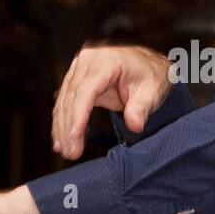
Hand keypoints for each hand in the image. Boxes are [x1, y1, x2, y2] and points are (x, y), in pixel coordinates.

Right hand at [52, 43, 172, 159]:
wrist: (149, 64)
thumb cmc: (151, 74)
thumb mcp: (153, 90)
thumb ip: (142, 107)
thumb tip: (134, 125)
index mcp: (106, 61)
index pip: (85, 91)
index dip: (78, 116)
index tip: (74, 137)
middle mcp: (88, 61)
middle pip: (71, 98)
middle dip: (69, 128)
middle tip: (72, 152)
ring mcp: (80, 68)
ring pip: (64, 101)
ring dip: (62, 127)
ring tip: (67, 150)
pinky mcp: (77, 77)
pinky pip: (66, 101)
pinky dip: (63, 121)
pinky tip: (61, 139)